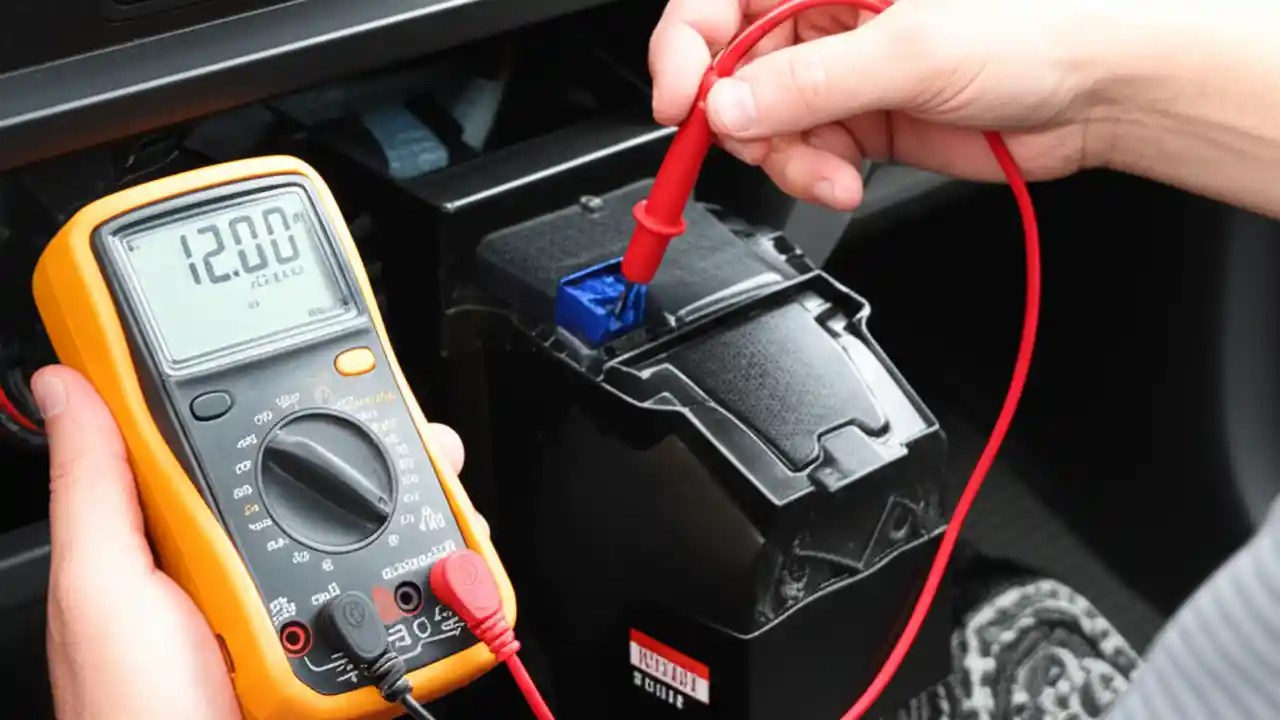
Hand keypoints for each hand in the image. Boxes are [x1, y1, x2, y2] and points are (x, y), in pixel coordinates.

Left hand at [35, 365, 467, 719]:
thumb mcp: (104, 590)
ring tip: (447, 486)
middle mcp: (247, 564)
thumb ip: (96, 486)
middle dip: (378, 440)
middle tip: (411, 425)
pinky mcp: (351, 644)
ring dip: (426, 500)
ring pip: (378, 527)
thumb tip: (65, 383)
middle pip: (321, 474)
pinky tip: (455, 556)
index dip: (271, 389)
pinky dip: (443, 569)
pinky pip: (405, 591)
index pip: (227, 437)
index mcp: (180, 538)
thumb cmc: (136, 718)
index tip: (313, 347)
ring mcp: (304, 605)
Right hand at [649, 0, 1120, 209]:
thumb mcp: (909, 50)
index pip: (718, 3)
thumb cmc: (1035, 28)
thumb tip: (727, 105)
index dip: (685, 49)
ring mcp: (840, 70)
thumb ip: (809, 82)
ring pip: (763, 121)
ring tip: (827, 172)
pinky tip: (842, 179)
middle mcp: (824, 15)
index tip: (680, 102)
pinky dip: (810, 174)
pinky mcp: (859, 118)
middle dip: (738, 117)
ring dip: (783, 156)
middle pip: (731, 69)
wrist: (1097, 91)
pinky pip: (802, 151)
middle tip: (759, 144)